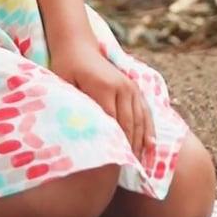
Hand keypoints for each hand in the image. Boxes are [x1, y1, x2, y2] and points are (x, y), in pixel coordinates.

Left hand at [51, 39, 152, 157]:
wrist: (78, 44)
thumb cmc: (66, 67)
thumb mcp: (64, 85)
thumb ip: (75, 105)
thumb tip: (83, 131)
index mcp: (104, 87)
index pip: (113, 123)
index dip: (116, 145)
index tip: (116, 165)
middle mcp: (122, 87)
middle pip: (129, 124)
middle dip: (130, 148)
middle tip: (129, 171)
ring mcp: (130, 86)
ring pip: (140, 120)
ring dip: (141, 142)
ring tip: (140, 165)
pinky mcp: (133, 87)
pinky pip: (145, 111)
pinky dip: (149, 129)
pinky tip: (151, 145)